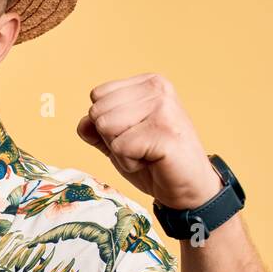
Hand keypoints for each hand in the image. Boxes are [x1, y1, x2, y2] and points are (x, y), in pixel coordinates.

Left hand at [77, 73, 221, 208]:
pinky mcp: (164, 132)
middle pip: (99, 111)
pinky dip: (129, 163)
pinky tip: (153, 161)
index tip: (136, 135)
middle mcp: (157, 89)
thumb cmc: (155, 162)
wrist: (189, 188)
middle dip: (112, 138)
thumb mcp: (119, 141)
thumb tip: (83, 122)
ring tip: (147, 153)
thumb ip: (97, 129)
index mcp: (148, 83)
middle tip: (142, 147)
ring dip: (120, 151)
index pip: (98, 96)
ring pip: (106, 127)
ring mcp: (163, 108)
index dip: (108, 124)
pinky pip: (119, 147)